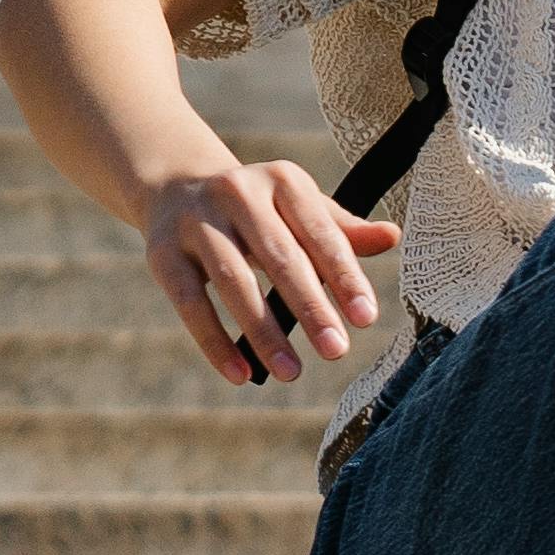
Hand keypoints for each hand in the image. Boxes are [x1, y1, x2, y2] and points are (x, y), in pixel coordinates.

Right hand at [140, 160, 399, 386]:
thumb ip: (342, 230)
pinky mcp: (162, 253)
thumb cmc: (259, 208)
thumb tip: (392, 237)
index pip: (320, 232)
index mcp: (283, 180)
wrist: (176, 186)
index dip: (344, 276)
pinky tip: (241, 375)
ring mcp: (196, 221)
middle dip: (311, 307)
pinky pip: (190, 302)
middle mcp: (238, 192)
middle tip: (337, 351)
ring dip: (264, 331)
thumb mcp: (300, 209)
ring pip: (233, 281)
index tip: (366, 318)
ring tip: (292, 372)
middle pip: (279, 257)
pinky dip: (215, 342)